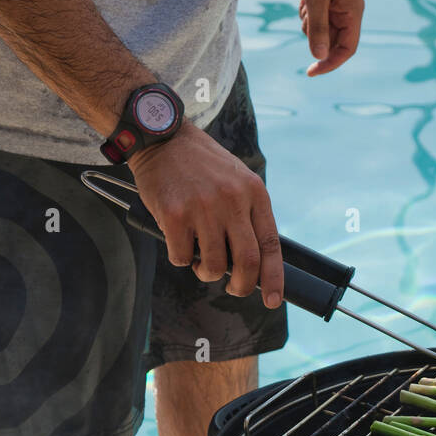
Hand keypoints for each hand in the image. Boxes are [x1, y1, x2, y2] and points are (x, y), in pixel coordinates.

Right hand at [128, 122, 283, 306]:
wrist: (161, 136)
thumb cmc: (200, 163)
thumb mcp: (236, 179)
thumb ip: (247, 214)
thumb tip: (254, 262)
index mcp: (254, 193)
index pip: (270, 245)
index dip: (274, 278)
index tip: (274, 299)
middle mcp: (232, 200)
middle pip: (247, 262)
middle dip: (241, 286)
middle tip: (233, 288)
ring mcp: (203, 207)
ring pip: (213, 265)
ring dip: (206, 272)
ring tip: (200, 260)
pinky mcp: (175, 214)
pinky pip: (182, 257)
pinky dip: (181, 259)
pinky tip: (178, 242)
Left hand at [293, 0, 363, 75]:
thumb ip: (318, 28)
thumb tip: (319, 56)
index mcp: (353, 10)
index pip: (347, 48)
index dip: (331, 62)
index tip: (311, 71)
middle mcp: (349, 9)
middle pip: (333, 40)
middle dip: (316, 35)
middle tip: (306, 17)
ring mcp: (338, 3)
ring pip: (323, 29)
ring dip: (310, 23)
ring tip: (305, 1)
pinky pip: (317, 17)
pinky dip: (308, 13)